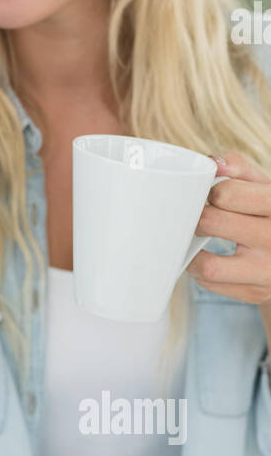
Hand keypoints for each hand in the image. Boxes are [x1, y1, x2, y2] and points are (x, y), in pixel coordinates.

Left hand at [187, 152, 270, 309]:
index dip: (209, 193)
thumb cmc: (267, 212)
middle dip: (197, 218)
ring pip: (210, 265)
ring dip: (192, 252)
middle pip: (213, 223)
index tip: (206, 196)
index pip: (227, 193)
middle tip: (197, 218)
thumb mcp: (262, 186)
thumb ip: (238, 167)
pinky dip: (200, 272)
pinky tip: (207, 260)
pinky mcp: (255, 292)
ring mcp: (267, 270)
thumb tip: (212, 163)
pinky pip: (212, 284)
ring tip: (194, 242)